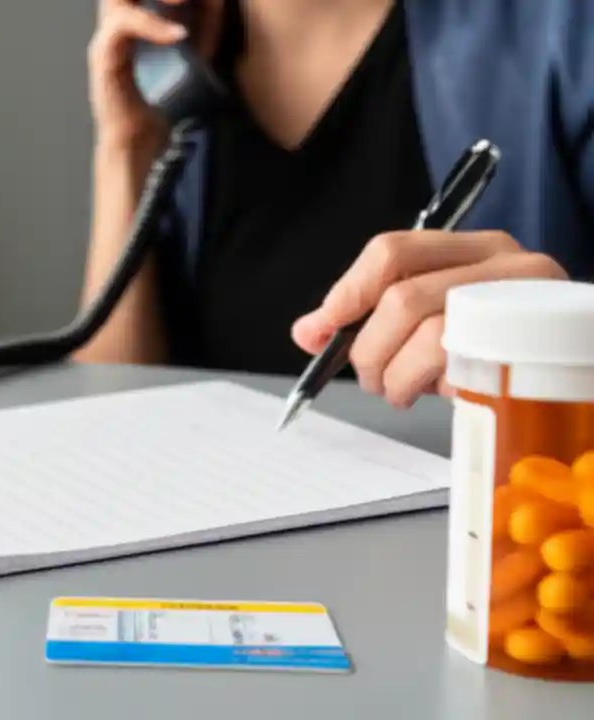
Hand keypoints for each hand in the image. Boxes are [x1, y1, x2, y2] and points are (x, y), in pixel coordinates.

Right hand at [88, 0, 220, 151]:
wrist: (140, 142)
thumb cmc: (164, 100)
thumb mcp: (196, 50)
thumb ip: (206, 19)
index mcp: (135, 16)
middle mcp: (116, 22)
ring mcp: (107, 37)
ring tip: (183, 1)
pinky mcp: (103, 56)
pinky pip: (122, 24)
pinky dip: (152, 24)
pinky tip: (177, 35)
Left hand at [291, 230, 568, 407]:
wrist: (576, 375)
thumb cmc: (496, 347)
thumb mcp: (435, 321)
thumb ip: (373, 319)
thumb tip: (308, 332)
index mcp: (475, 247)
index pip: (392, 251)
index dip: (346, 292)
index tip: (322, 331)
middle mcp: (506, 264)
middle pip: (402, 298)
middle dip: (369, 350)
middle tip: (370, 379)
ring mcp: (526, 304)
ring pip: (428, 333)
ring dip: (396, 377)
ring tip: (399, 392)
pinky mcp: (535, 348)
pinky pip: (463, 368)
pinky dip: (436, 388)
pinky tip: (443, 394)